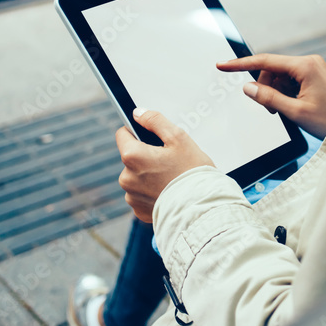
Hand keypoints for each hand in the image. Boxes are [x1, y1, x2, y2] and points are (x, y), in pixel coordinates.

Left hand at [116, 108, 214, 222]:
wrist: (203, 208)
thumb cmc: (193, 173)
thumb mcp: (178, 138)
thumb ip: (155, 121)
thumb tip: (138, 113)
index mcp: (132, 156)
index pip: (123, 134)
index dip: (138, 132)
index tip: (152, 137)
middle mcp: (126, 178)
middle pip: (131, 157)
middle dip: (146, 156)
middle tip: (170, 160)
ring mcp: (132, 197)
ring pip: (136, 177)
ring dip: (149, 175)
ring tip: (171, 178)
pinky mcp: (139, 211)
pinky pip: (142, 195)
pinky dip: (152, 192)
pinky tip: (169, 192)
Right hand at [217, 53, 325, 139]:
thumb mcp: (295, 112)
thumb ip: (269, 98)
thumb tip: (248, 88)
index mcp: (305, 66)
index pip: (265, 61)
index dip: (241, 64)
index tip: (223, 66)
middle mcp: (308, 62)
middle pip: (272, 70)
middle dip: (266, 88)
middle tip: (271, 109)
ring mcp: (311, 67)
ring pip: (279, 76)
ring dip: (275, 93)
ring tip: (284, 110)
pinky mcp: (312, 75)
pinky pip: (289, 80)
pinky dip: (284, 93)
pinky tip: (292, 105)